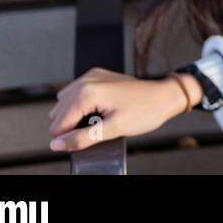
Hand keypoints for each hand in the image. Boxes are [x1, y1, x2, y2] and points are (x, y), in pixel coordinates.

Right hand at [47, 67, 189, 152]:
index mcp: (87, 92)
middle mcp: (86, 80)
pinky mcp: (97, 77)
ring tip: (96, 122)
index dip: (69, 137)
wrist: (165, 96)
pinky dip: (81, 106)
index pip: (59, 123)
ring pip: (65, 103)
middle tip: (95, 131)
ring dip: (74, 116)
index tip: (85, 141)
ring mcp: (91, 76)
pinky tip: (96, 113)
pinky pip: (76, 94)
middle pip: (59, 113)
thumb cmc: (145, 110)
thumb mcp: (113, 129)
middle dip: (71, 126)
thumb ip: (82, 138)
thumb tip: (57, 145)